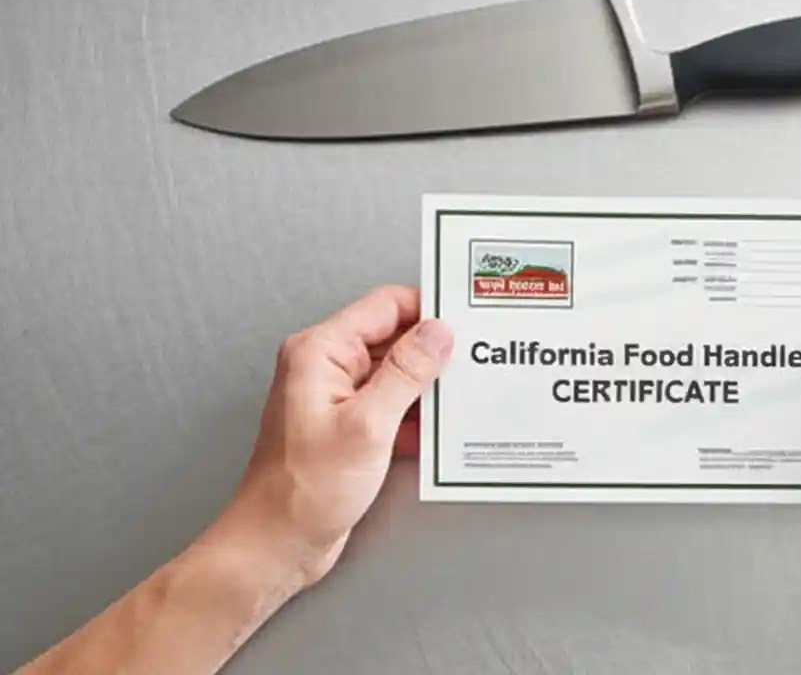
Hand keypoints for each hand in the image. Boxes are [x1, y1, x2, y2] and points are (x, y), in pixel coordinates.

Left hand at [213, 286, 452, 586]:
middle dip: (433, 351)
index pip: (385, 306)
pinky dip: (415, 414)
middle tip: (473, 362)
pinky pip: (390, 404)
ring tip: (459, 398)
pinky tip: (436, 431)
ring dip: (427, 386)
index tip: (466, 320)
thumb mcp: (368, 425)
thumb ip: (406, 373)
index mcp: (320, 352)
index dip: (429, 310)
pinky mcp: (347, 424)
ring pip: (395, 372)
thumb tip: (437, 332)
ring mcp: (336, 396)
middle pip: (393, 337)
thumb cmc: (303, 491)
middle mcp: (325, 366)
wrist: (277, 544)